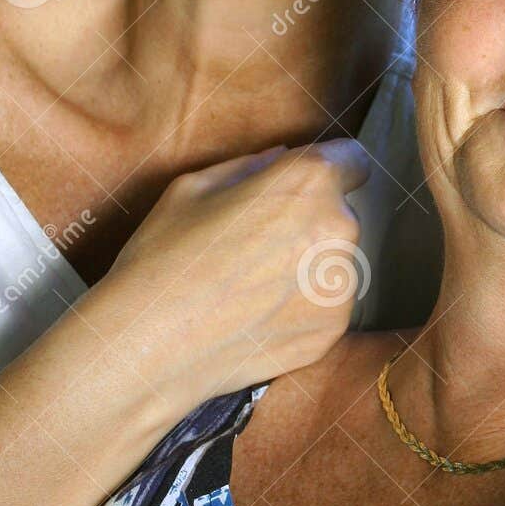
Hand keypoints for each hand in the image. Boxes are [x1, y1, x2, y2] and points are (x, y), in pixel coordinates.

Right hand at [94, 139, 370, 415]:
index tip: (302, 186)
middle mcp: (339, 229)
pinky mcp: (334, 329)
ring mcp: (341, 285)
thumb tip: (280, 159)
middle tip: (257, 243)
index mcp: (308, 183)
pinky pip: (326, 302)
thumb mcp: (193, 188)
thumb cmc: (165, 258)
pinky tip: (257, 314)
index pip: (352, 160)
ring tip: (252, 285)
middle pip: (340, 212)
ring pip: (334, 261)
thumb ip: (250, 165)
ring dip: (308, 265)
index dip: (326, 169)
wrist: (152, 346)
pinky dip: (302, 305)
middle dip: (309, 220)